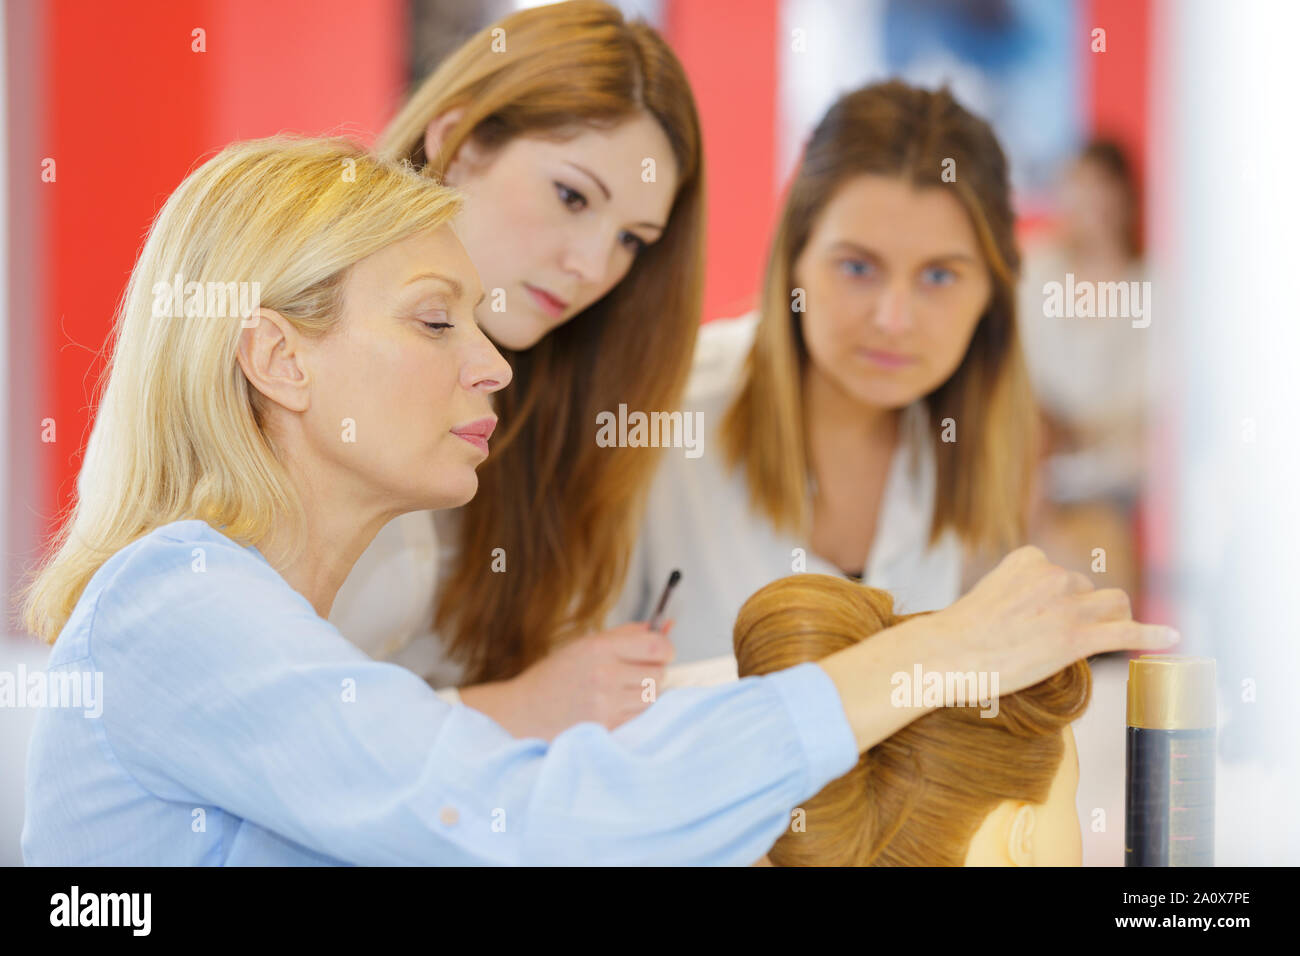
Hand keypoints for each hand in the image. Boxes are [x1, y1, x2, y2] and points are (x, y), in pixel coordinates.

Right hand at [459, 622, 674, 740]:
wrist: (524, 713)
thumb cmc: (557, 677)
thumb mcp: (586, 645)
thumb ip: (627, 635)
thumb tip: (666, 626)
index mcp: (599, 648)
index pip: (656, 646)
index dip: (665, 649)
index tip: (660, 652)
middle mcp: (604, 675)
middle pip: (658, 674)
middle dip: (653, 672)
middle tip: (633, 674)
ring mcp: (605, 705)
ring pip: (652, 698)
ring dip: (644, 695)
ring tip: (620, 692)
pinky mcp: (606, 728)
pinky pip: (639, 718)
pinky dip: (634, 712)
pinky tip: (614, 708)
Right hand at [929, 544, 1177, 694]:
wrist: (948, 653)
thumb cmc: (957, 635)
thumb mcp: (985, 597)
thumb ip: (1014, 595)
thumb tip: (1027, 620)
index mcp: (1029, 560)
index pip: (1060, 573)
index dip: (1056, 599)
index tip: (1041, 618)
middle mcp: (1053, 575)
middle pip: (1088, 588)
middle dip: (1083, 609)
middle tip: (1061, 636)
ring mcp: (1068, 605)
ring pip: (1114, 604)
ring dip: (1112, 618)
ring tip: (1103, 636)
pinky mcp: (1077, 638)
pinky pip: (1127, 633)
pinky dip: (1153, 634)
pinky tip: (1172, 638)